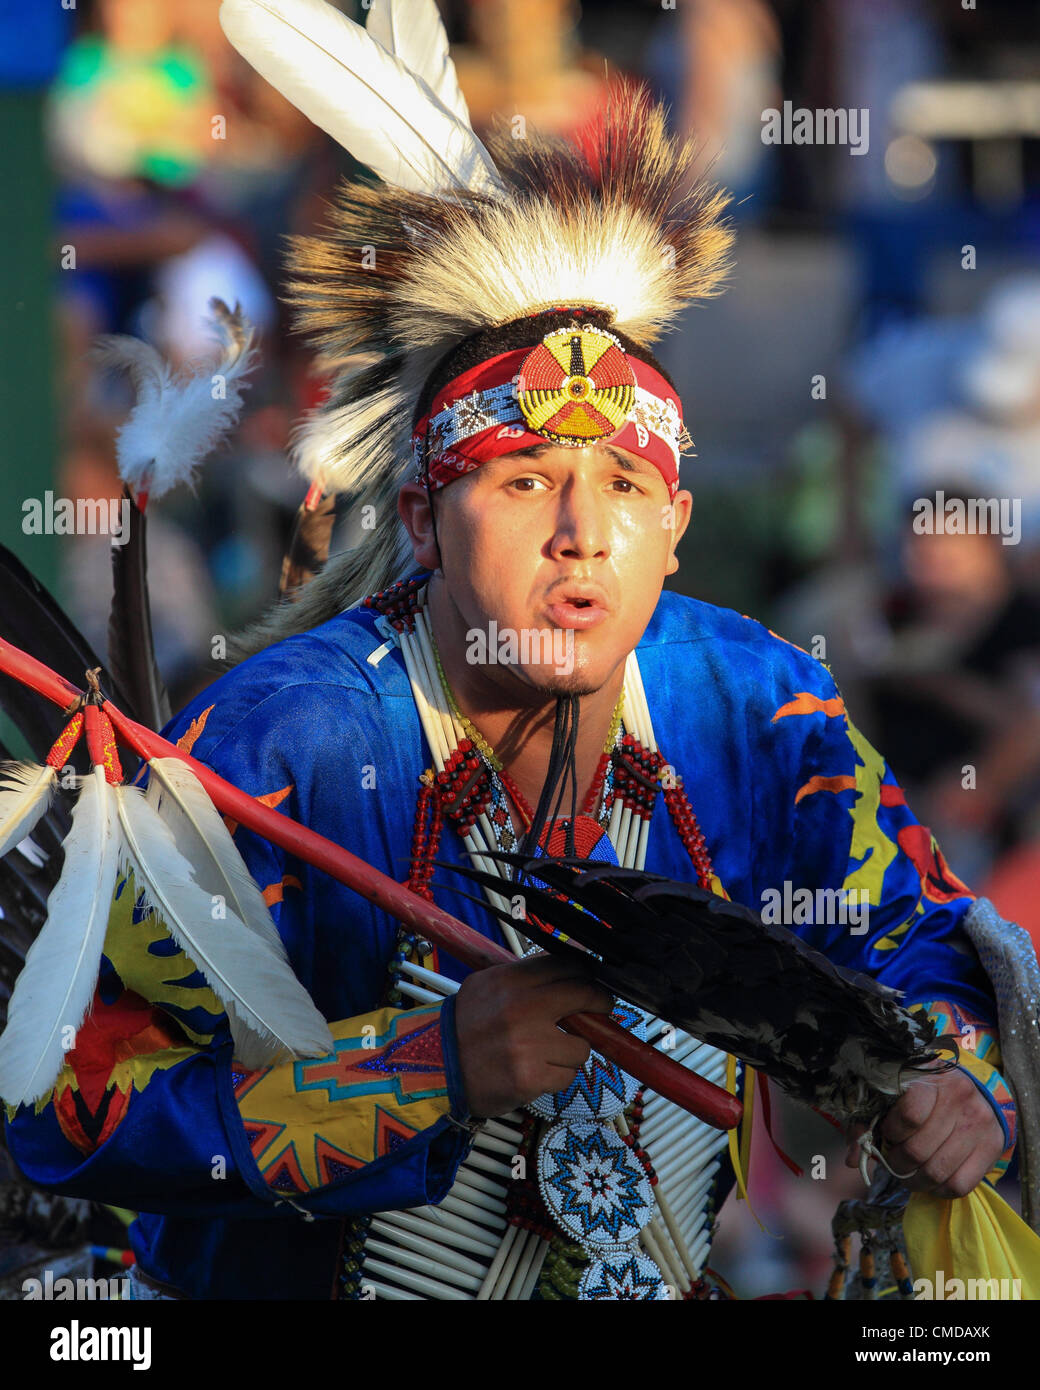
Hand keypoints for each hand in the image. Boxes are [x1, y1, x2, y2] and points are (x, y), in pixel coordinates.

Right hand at [454, 954, 613, 1117]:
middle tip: (601, 1009)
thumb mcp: (488, 985)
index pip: (568, 964)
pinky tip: (536, 1073)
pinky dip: (556, 1077)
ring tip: (548, 1053)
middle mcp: (523, 1007)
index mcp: (512, 980)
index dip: (589, 973)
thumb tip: (570, 963)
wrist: (435, 1067)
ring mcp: (529, 1044)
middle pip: (585, 995)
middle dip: (600, 1004)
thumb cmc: (465, 1026)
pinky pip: (567, 1076)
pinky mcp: (531, 1077)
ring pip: (581, 1046)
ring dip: (571, 1052)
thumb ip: (527, 975)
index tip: (594, 981)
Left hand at [845, 1066, 1004, 1197]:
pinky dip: (939, 1190)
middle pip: (918, 1151)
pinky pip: (960, 1185)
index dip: (891, 1132)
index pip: (909, 1115)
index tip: (888, 1133)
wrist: (975, 1088)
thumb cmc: (925, 1092)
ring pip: (937, 1172)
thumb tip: (852, 1160)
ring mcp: (979, 1124)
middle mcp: (959, 1098)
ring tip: (908, 1174)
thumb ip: (868, 1122)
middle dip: (897, 1164)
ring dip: (915, 1182)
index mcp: (931, 1078)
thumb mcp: (895, 1094)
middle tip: (893, 1162)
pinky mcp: (993, 1146)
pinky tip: (931, 1180)